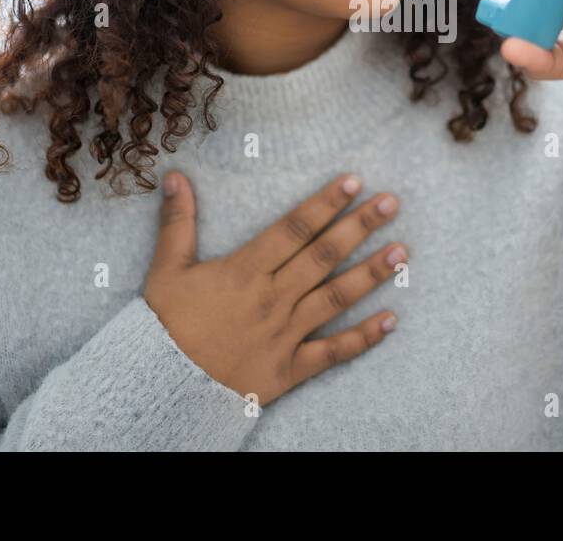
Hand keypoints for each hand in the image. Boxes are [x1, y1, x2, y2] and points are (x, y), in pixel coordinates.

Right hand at [143, 172, 404, 406]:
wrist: (160, 388)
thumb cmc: (164, 326)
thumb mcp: (166, 269)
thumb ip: (177, 221)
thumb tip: (176, 175)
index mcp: (244, 271)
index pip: (293, 229)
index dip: (325, 203)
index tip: (354, 181)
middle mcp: (271, 298)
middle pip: (323, 256)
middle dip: (360, 227)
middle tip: (391, 203)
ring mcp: (284, 334)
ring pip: (335, 299)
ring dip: (371, 275)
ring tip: (402, 252)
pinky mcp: (290, 368)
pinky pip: (332, 352)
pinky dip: (363, 338)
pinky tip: (390, 320)